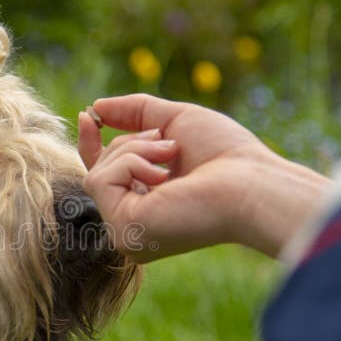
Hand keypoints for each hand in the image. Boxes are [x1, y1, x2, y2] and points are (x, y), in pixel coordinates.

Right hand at [79, 94, 329, 262]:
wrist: (251, 185)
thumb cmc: (226, 156)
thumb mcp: (175, 122)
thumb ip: (135, 112)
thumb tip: (95, 107)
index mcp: (148, 206)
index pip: (105, 177)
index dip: (92, 146)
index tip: (90, 115)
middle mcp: (135, 225)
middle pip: (100, 168)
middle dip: (131, 142)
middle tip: (171, 145)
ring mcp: (126, 233)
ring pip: (97, 173)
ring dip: (135, 150)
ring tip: (172, 156)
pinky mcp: (124, 232)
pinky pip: (101, 180)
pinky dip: (131, 164)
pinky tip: (163, 176)